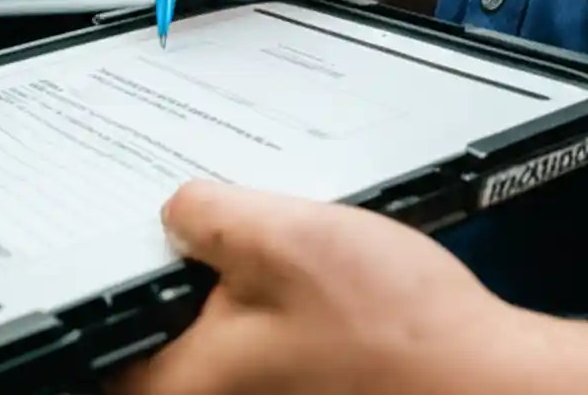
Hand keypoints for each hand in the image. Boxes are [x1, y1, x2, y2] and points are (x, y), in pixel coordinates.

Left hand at [110, 181, 531, 394]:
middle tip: (196, 223)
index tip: (115, 237)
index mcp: (182, 384)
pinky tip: (296, 269)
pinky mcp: (300, 391)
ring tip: (255, 238)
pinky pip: (254, 340)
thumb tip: (176, 211)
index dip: (101, 281)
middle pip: (157, 331)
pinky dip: (261, 302)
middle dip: (171, 272)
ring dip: (222, 284)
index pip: (100, 341)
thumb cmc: (389, 331)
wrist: (488, 380)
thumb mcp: (279, 236)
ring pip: (211, 332)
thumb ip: (205, 214)